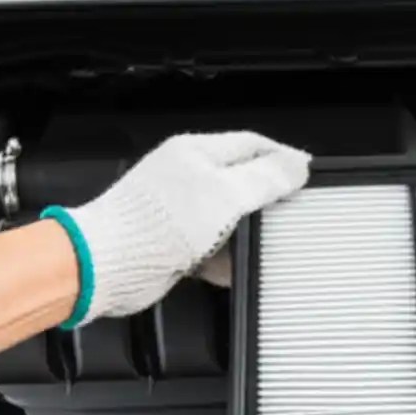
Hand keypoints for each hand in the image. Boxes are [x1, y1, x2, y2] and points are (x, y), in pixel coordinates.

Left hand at [46, 132, 310, 325]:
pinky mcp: (173, 244)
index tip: (306, 173)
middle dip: (267, 198)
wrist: (109, 263)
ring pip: (227, 218)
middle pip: (240, 181)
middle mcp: (186, 178)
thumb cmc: (154, 223)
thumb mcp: (226, 194)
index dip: (282, 157)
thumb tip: (297, 165)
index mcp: (196, 152)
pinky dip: (227, 259)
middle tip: (292, 211)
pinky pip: (211, 248)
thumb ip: (266, 179)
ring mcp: (178, 212)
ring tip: (268, 244)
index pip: (251, 144)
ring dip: (247, 233)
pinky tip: (238, 270)